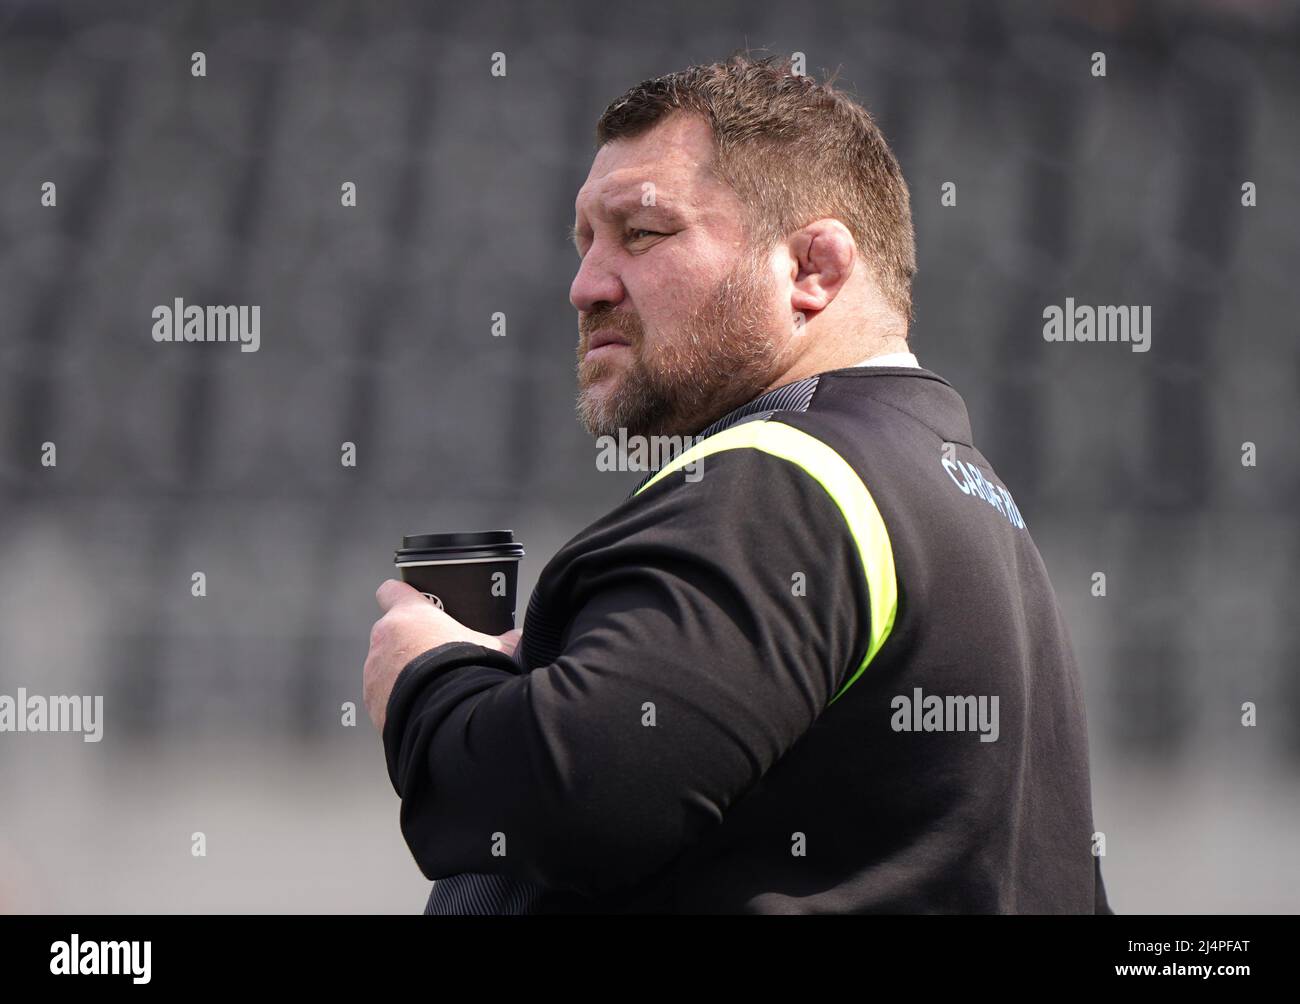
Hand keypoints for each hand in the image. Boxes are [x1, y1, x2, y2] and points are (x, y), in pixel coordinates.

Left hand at [363, 578, 522, 732]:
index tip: (412, 604)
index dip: (400, 596)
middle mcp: (383, 640)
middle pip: (389, 633)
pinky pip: (381, 696)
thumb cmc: (468, 671)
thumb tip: (521, 638)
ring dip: (400, 674)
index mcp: (408, 615)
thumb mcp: (494, 649)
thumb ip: (506, 639)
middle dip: (407, 643)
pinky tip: (421, 708)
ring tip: (428, 688)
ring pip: (383, 666)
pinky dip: (396, 701)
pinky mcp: (372, 702)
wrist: (449, 717)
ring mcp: (373, 672)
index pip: (390, 591)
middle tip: (432, 656)